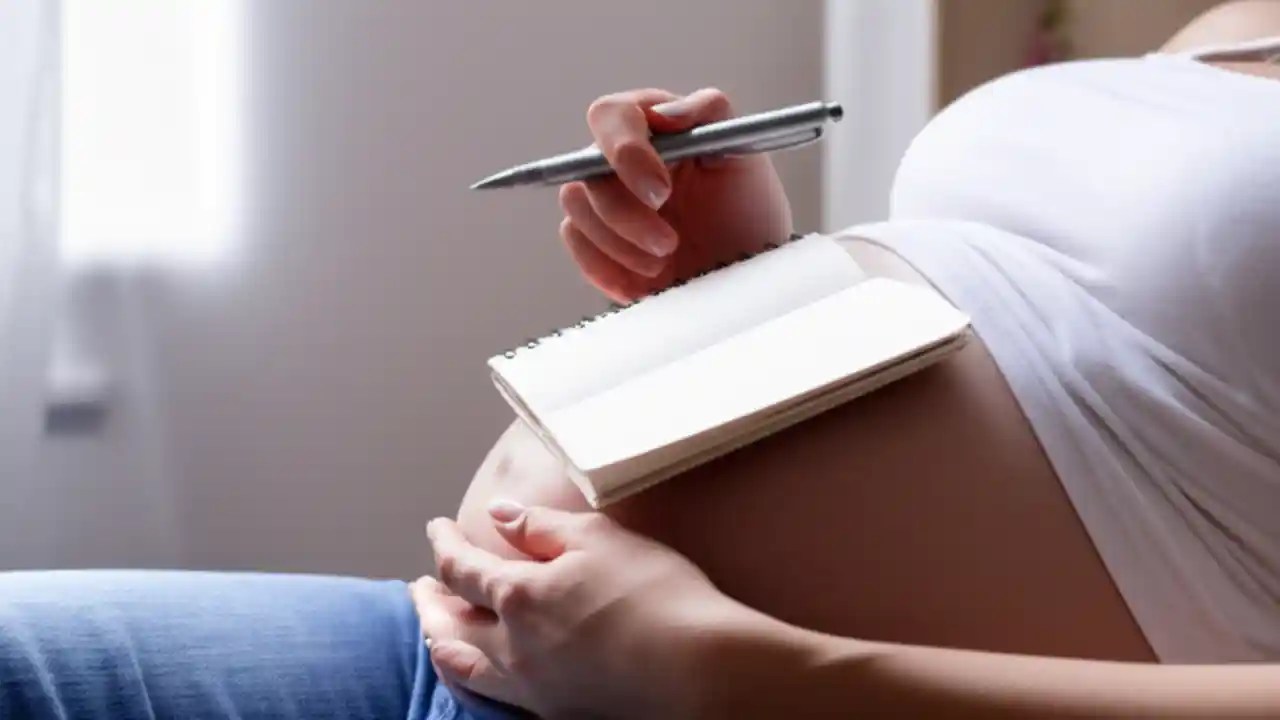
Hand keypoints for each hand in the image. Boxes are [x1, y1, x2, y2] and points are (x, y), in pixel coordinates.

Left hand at [413, 501, 762, 718]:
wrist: (699, 670)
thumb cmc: (656, 593)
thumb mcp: (599, 538)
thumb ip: (541, 526)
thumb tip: (497, 513)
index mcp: (520, 594)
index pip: (463, 566)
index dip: (444, 543)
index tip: (436, 527)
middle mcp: (513, 646)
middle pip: (448, 623)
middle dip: (430, 600)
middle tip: (419, 586)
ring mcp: (531, 686)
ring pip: (462, 666)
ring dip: (440, 642)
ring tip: (433, 631)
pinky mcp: (554, 712)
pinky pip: (490, 694)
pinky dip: (467, 677)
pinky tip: (477, 671)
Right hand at [560, 88, 792, 302]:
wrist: (743, 271)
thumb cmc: (746, 209)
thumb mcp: (743, 153)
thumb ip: (708, 112)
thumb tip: (663, 111)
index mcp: (651, 126)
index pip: (612, 116)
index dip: (626, 152)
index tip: (661, 191)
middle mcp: (618, 159)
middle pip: (587, 170)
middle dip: (625, 213)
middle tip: (668, 242)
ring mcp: (602, 201)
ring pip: (577, 210)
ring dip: (620, 244)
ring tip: (665, 259)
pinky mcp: (595, 241)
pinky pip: (578, 246)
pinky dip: (609, 266)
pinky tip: (647, 276)